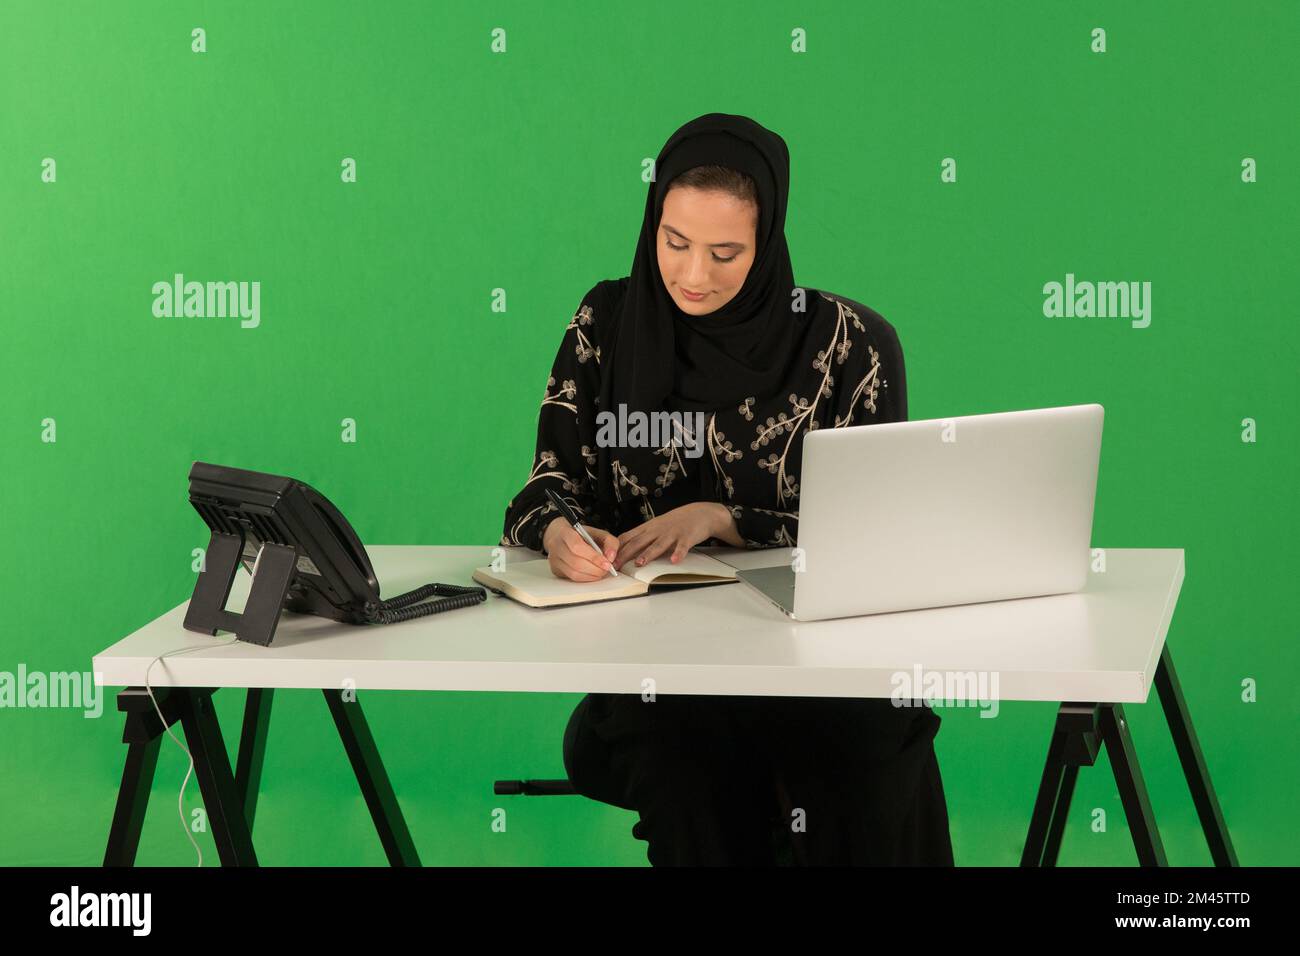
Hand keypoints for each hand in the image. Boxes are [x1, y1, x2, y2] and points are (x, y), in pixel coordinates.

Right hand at [542, 516, 618, 581]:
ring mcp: (554, 559)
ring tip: (601, 572)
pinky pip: (572, 578)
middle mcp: (556, 546)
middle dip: (595, 569)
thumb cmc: (580, 535)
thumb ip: (609, 542)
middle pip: (576, 562)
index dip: (594, 557)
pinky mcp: (556, 570)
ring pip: (573, 573)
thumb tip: (611, 557)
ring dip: (591, 576)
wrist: (561, 536)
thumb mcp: (597, 532)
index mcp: (565, 533)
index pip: (578, 546)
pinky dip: (586, 578)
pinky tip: (593, 574)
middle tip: (607, 569)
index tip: (607, 564)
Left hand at [614, 502, 730, 569]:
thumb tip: (624, 550)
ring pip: (658, 545)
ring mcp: (672, 533)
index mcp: (648, 528)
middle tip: (616, 566)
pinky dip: (678, 553)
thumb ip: (642, 537)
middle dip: (626, 554)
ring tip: (640, 563)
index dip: (617, 548)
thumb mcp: (655, 526)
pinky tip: (674, 560)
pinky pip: (682, 547)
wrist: (699, 513)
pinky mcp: (687, 537)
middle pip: (639, 542)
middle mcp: (657, 530)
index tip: (607, 558)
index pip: (628, 537)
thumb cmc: (675, 522)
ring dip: (648, 554)